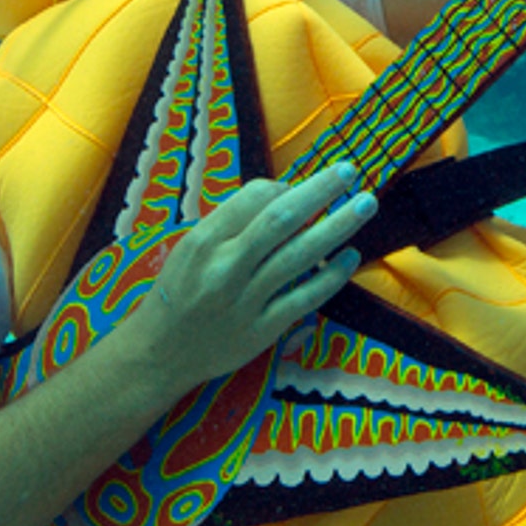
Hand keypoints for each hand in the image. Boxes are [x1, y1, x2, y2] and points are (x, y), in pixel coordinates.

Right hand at [132, 163, 375, 383]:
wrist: (159, 353)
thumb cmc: (177, 293)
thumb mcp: (190, 248)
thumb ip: (231, 224)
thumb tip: (285, 194)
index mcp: (204, 240)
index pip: (254, 197)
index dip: (286, 185)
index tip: (301, 185)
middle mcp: (226, 267)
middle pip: (283, 218)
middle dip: (321, 190)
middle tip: (350, 171)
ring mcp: (246, 300)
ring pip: (300, 255)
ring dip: (338, 226)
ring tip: (366, 205)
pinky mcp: (263, 329)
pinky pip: (305, 298)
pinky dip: (331, 276)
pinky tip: (349, 257)